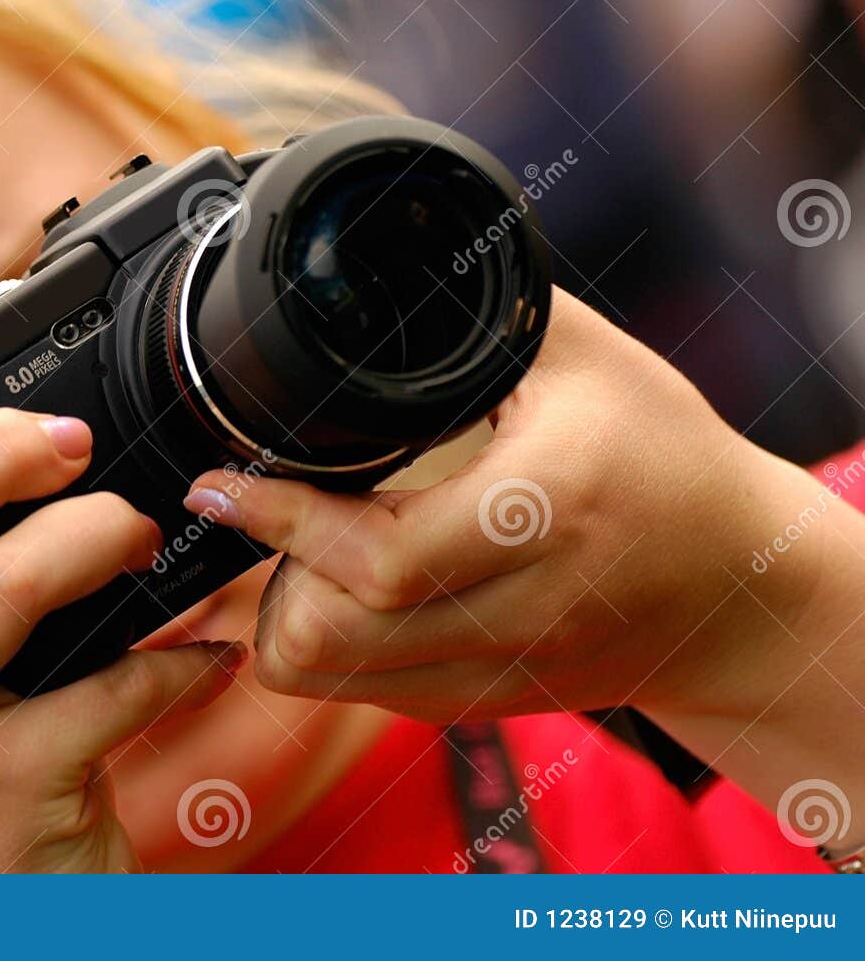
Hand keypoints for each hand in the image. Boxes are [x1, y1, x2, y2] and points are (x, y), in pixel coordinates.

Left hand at [185, 288, 846, 724]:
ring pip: (332, 677)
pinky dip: (327, 648)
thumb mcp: (584, 354)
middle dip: (270, 569)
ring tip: (302, 549)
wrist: (739, 590)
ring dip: (287, 614)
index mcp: (548, 505)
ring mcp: (504, 669)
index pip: (380, 554)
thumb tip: (376, 258)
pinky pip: (366, 697)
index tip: (220, 482)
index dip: (279, 519)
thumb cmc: (665, 454)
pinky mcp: (488, 702)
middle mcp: (525, 604)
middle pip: (331, 633)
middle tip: (269, 508)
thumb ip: (475, 310)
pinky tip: (335, 590)